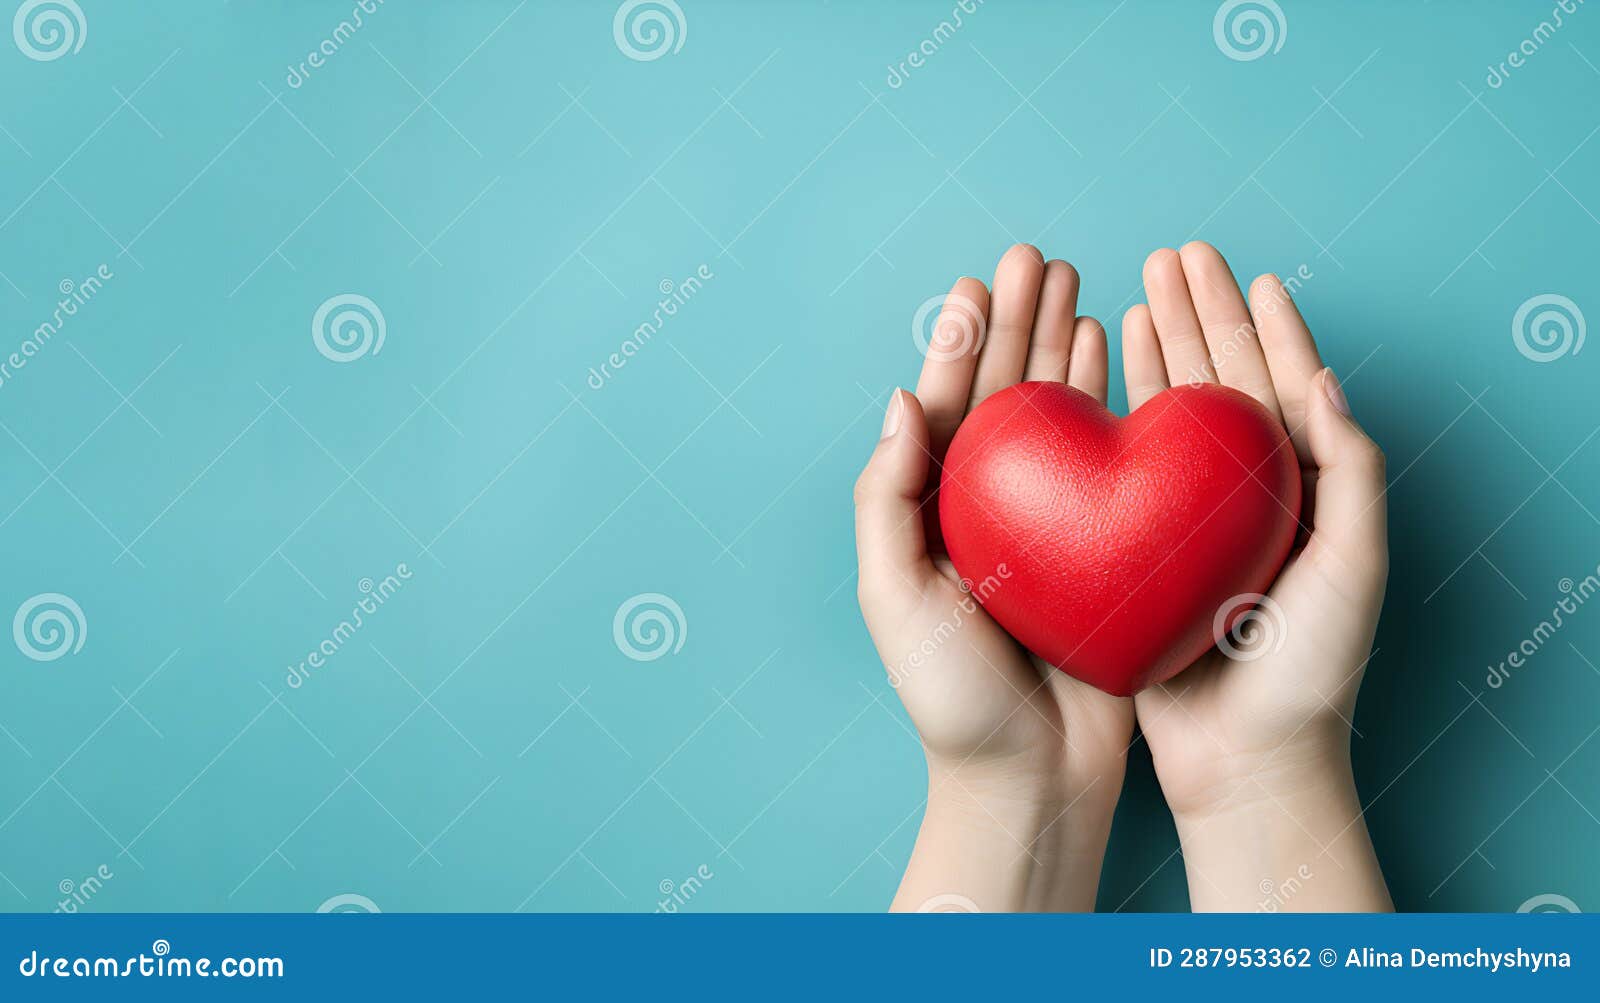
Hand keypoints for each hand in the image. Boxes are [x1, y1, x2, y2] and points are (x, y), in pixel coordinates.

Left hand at [855, 244, 1133, 911]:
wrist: (1031, 778)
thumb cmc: (952, 697)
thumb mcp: (895, 596)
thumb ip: (887, 498)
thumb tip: (899, 401)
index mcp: (934, 514)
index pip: (945, 408)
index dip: (960, 344)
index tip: (975, 284)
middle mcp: (989, 508)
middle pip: (1003, 395)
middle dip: (1017, 324)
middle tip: (1037, 257)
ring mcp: (1048, 524)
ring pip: (1053, 415)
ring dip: (1062, 347)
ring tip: (1079, 282)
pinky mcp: (1100, 547)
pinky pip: (1102, 460)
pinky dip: (1105, 403)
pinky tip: (1110, 354)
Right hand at [1122, 241, 1390, 910]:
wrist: (1244, 757)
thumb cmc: (1308, 669)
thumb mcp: (1354, 565)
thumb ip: (1350, 471)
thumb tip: (1324, 378)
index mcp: (1299, 489)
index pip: (1283, 384)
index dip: (1265, 324)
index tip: (1244, 271)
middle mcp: (1242, 494)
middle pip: (1221, 380)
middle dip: (1201, 313)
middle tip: (1174, 254)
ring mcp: (1187, 516)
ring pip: (1171, 411)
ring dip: (1158, 345)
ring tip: (1135, 287)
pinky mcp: (1139, 544)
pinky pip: (1127, 461)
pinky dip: (1120, 406)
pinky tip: (1104, 366)